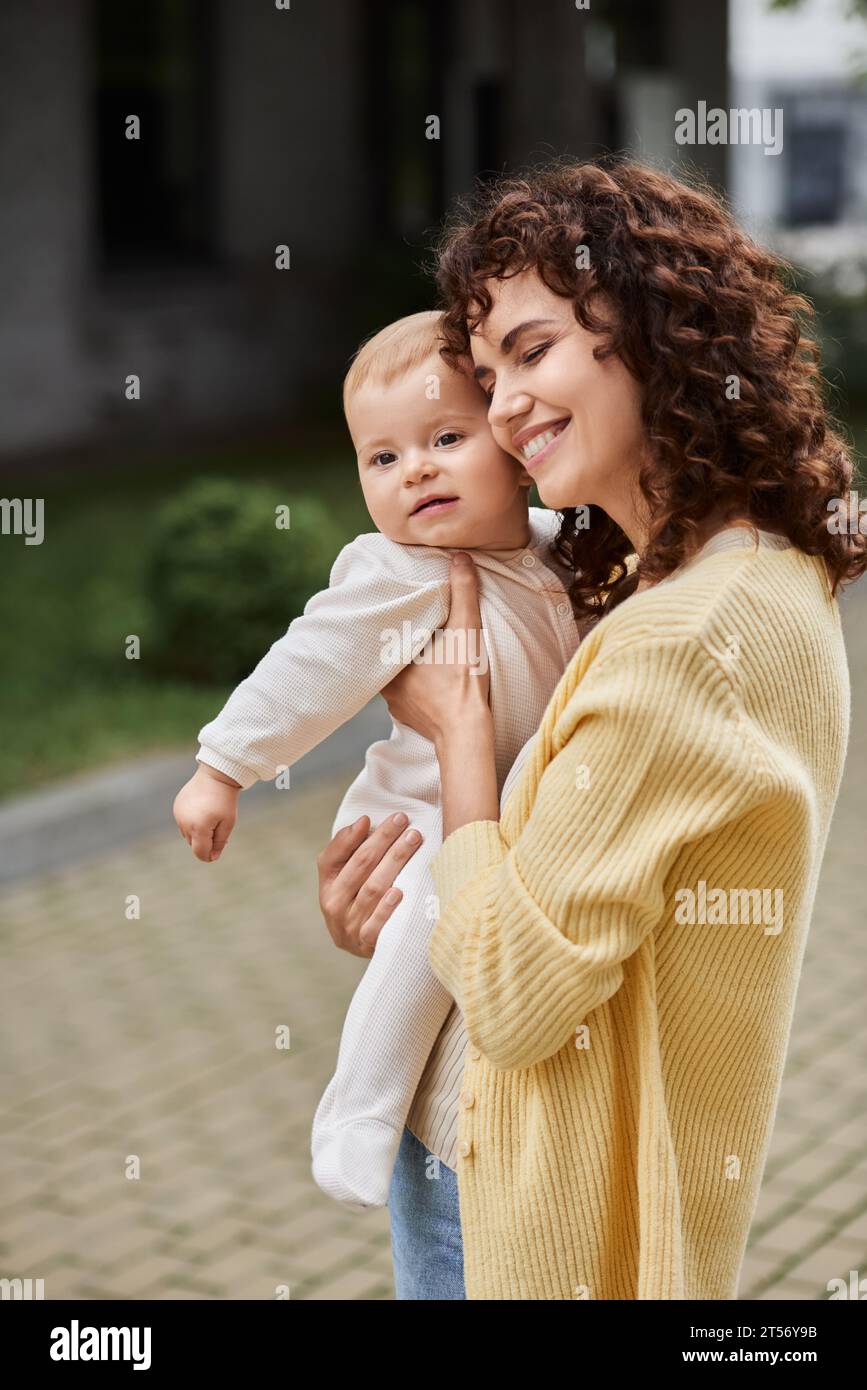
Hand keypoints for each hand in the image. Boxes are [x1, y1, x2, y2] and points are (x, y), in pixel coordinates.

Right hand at [173, 763, 240, 861]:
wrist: (215, 776)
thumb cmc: (225, 800)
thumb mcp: (228, 823)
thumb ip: (219, 842)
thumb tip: (212, 857)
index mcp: (198, 828)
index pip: (200, 852)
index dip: (209, 856)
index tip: (217, 852)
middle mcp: (185, 823)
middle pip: (194, 844)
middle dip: (205, 842)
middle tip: (218, 829)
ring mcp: (179, 814)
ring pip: (187, 834)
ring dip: (197, 832)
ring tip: (210, 818)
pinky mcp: (177, 807)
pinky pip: (183, 822)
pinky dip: (191, 821)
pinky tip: (202, 810)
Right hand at [317, 812, 424, 956]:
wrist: (364, 946)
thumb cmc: (359, 901)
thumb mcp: (347, 877)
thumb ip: (350, 851)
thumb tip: (362, 822)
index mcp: (327, 885)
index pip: (333, 857)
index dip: (350, 837)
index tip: (369, 817)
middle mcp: (334, 905)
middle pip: (359, 866)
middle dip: (382, 839)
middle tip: (402, 820)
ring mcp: (349, 925)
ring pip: (373, 888)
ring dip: (394, 861)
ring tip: (412, 839)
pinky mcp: (366, 943)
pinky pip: (376, 924)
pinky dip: (387, 908)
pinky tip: (400, 891)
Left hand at [380, 552, 490, 744]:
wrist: (466, 731)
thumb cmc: (462, 680)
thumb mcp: (466, 629)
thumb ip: (463, 591)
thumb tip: (459, 557)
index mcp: (393, 656)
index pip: (382, 633)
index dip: (386, 620)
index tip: (390, 609)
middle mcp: (386, 680)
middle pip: (387, 654)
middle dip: (395, 643)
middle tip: (403, 627)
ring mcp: (394, 702)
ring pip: (391, 676)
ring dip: (402, 667)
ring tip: (414, 653)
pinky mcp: (406, 717)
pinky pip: (402, 697)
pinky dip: (410, 688)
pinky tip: (423, 682)